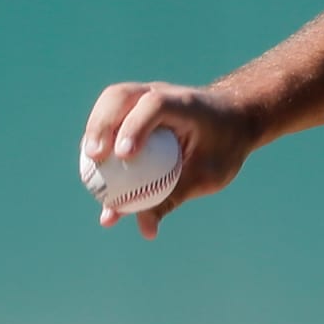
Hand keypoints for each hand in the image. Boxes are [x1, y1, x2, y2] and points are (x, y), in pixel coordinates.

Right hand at [81, 81, 259, 238]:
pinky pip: (111, 115)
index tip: (124, 156)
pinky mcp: (136, 104)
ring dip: (94, 127)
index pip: (156, 105)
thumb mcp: (209, 175)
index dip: (136, 127)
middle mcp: (162, 92)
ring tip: (89, 160)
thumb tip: (145, 231)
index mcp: (186, 104)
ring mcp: (146, 94)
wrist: (234, 119)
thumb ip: (175, 196)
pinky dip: (100, 134)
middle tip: (95, 157)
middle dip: (101, 124)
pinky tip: (93, 164)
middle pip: (121, 95)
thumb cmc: (225, 148)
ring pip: (111, 100)